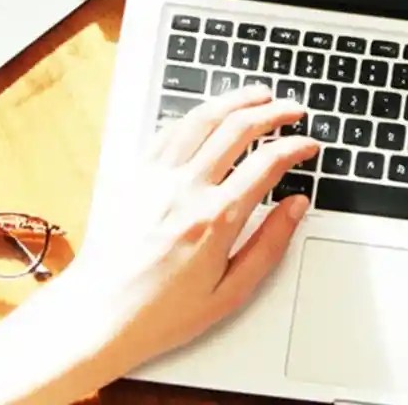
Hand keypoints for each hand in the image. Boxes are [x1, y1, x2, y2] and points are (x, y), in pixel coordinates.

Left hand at [69, 85, 316, 370]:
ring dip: (235, 100)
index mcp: (215, 219)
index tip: (308, 145)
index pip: (268, 164)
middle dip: (273, 111)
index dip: (296, 147)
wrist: (99, 314)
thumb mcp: (231, 292)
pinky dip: (196, 114)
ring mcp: (157, 177)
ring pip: (203, 118)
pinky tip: (209, 112)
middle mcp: (186, 189)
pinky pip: (169, 130)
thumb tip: (296, 207)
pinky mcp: (135, 176)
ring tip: (258, 94)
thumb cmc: (161, 312)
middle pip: (238, 129)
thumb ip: (270, 244)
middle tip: (292, 109)